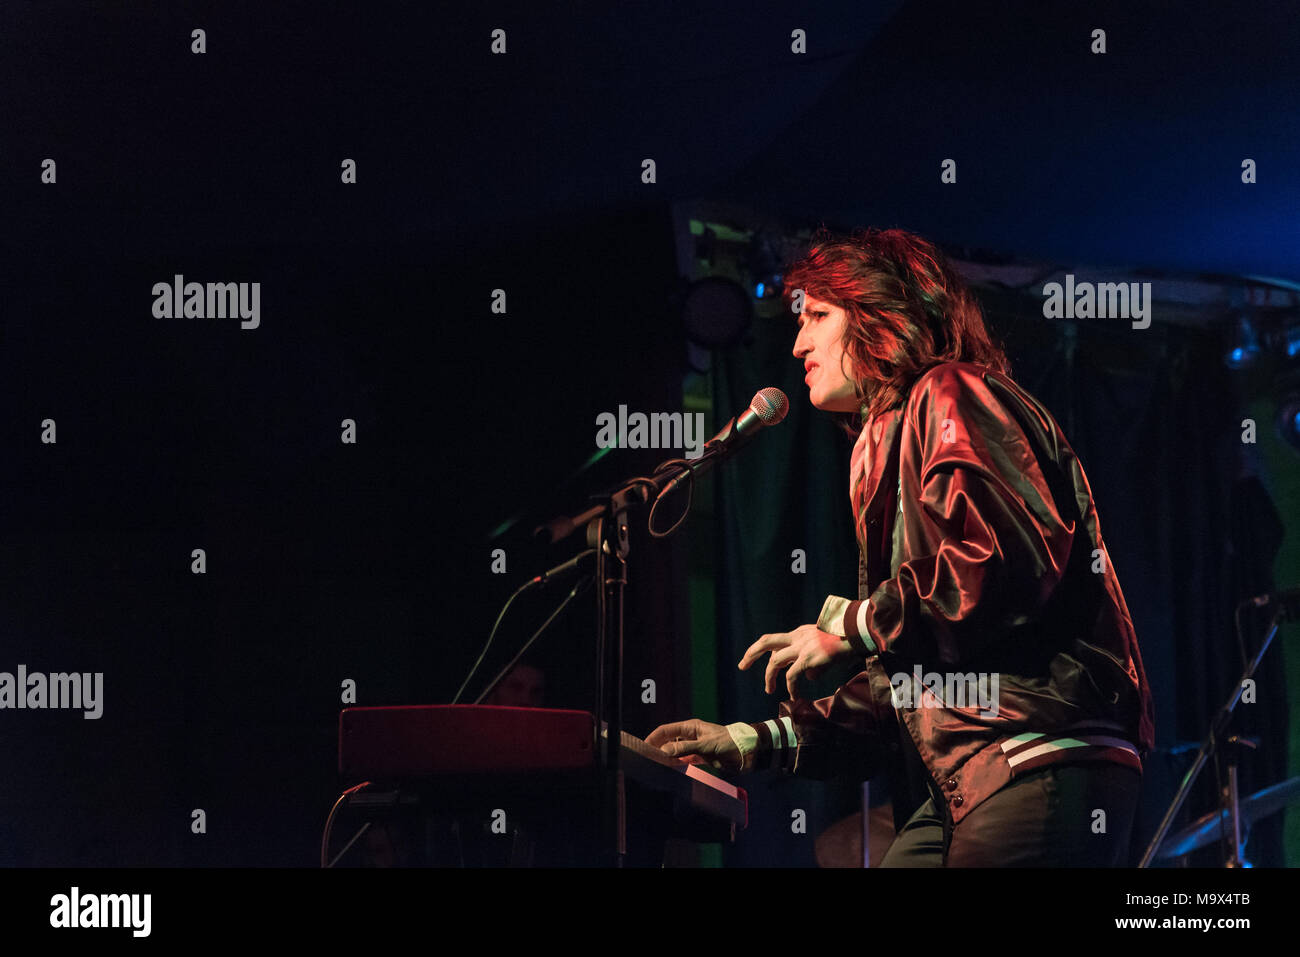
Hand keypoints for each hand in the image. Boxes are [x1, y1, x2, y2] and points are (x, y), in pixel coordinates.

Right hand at [645, 718, 740, 770]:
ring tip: (656, 766)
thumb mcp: (705, 746)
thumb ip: (684, 749)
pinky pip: (684, 760)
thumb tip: (663, 752)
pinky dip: (677, 764)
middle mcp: (690, 736)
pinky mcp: (700, 757)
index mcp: (690, 727)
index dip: (653, 738)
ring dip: (667, 758)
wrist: (746, 752)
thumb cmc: (728, 743)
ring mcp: (695, 747)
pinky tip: (670, 770)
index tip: (644, 747)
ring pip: (675, 752)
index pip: (666, 730)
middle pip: (668, 741)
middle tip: (647, 760)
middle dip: (658, 748)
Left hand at [738, 623, 853, 697]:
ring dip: (769, 677)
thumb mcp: (826, 647)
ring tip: (769, 690)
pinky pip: (792, 676)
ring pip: (775, 661)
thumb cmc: (848, 639)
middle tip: (742, 665)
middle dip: (751, 653)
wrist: (859, 632)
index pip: (778, 641)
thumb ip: (815, 662)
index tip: (765, 663)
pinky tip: (794, 696)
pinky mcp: (809, 658)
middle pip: (766, 641)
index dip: (769, 653)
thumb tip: (809, 677)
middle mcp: (798, 637)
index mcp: (801, 632)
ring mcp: (803, 646)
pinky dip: (790, 688)